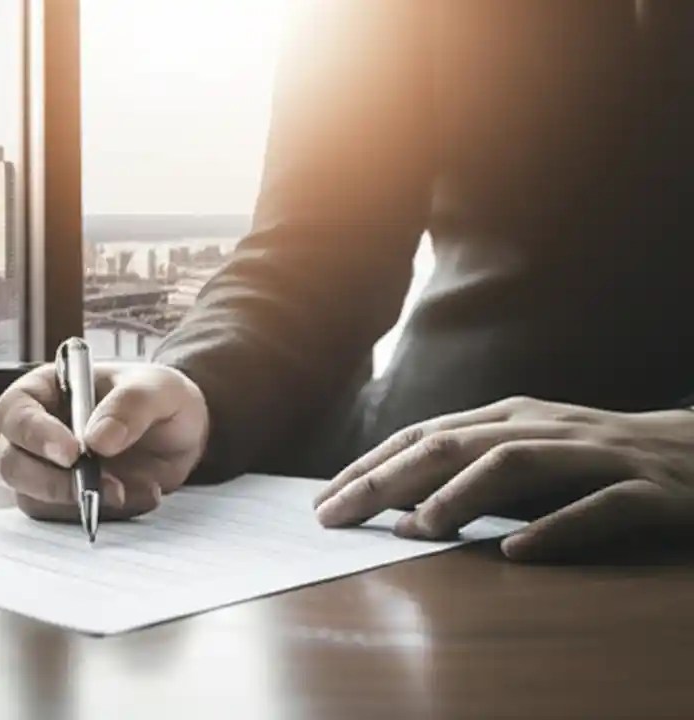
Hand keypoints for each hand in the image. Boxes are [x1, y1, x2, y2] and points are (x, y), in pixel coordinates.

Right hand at [0, 363, 208, 521]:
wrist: (180, 434)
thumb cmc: (160, 398)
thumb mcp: (159, 388)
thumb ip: (130, 405)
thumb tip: (96, 440)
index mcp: (46, 390)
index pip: (14, 412)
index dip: (33, 434)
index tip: (72, 453)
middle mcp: (36, 432)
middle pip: (12, 463)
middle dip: (51, 482)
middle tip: (99, 487)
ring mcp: (47, 470)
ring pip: (34, 498)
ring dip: (79, 503)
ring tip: (132, 490)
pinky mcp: (65, 501)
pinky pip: (65, 518)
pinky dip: (102, 514)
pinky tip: (139, 495)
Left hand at [311, 396, 693, 561]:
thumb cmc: (599, 460)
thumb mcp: (529, 454)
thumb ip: (470, 469)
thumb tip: (396, 504)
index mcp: (511, 417)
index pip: (423, 435)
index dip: (369, 466)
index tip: (322, 503)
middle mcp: (544, 428)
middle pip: (451, 444)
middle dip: (386, 479)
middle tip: (336, 517)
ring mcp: (596, 456)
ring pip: (515, 463)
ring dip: (459, 495)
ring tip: (416, 529)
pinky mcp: (647, 492)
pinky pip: (599, 508)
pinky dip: (558, 527)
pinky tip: (519, 552)